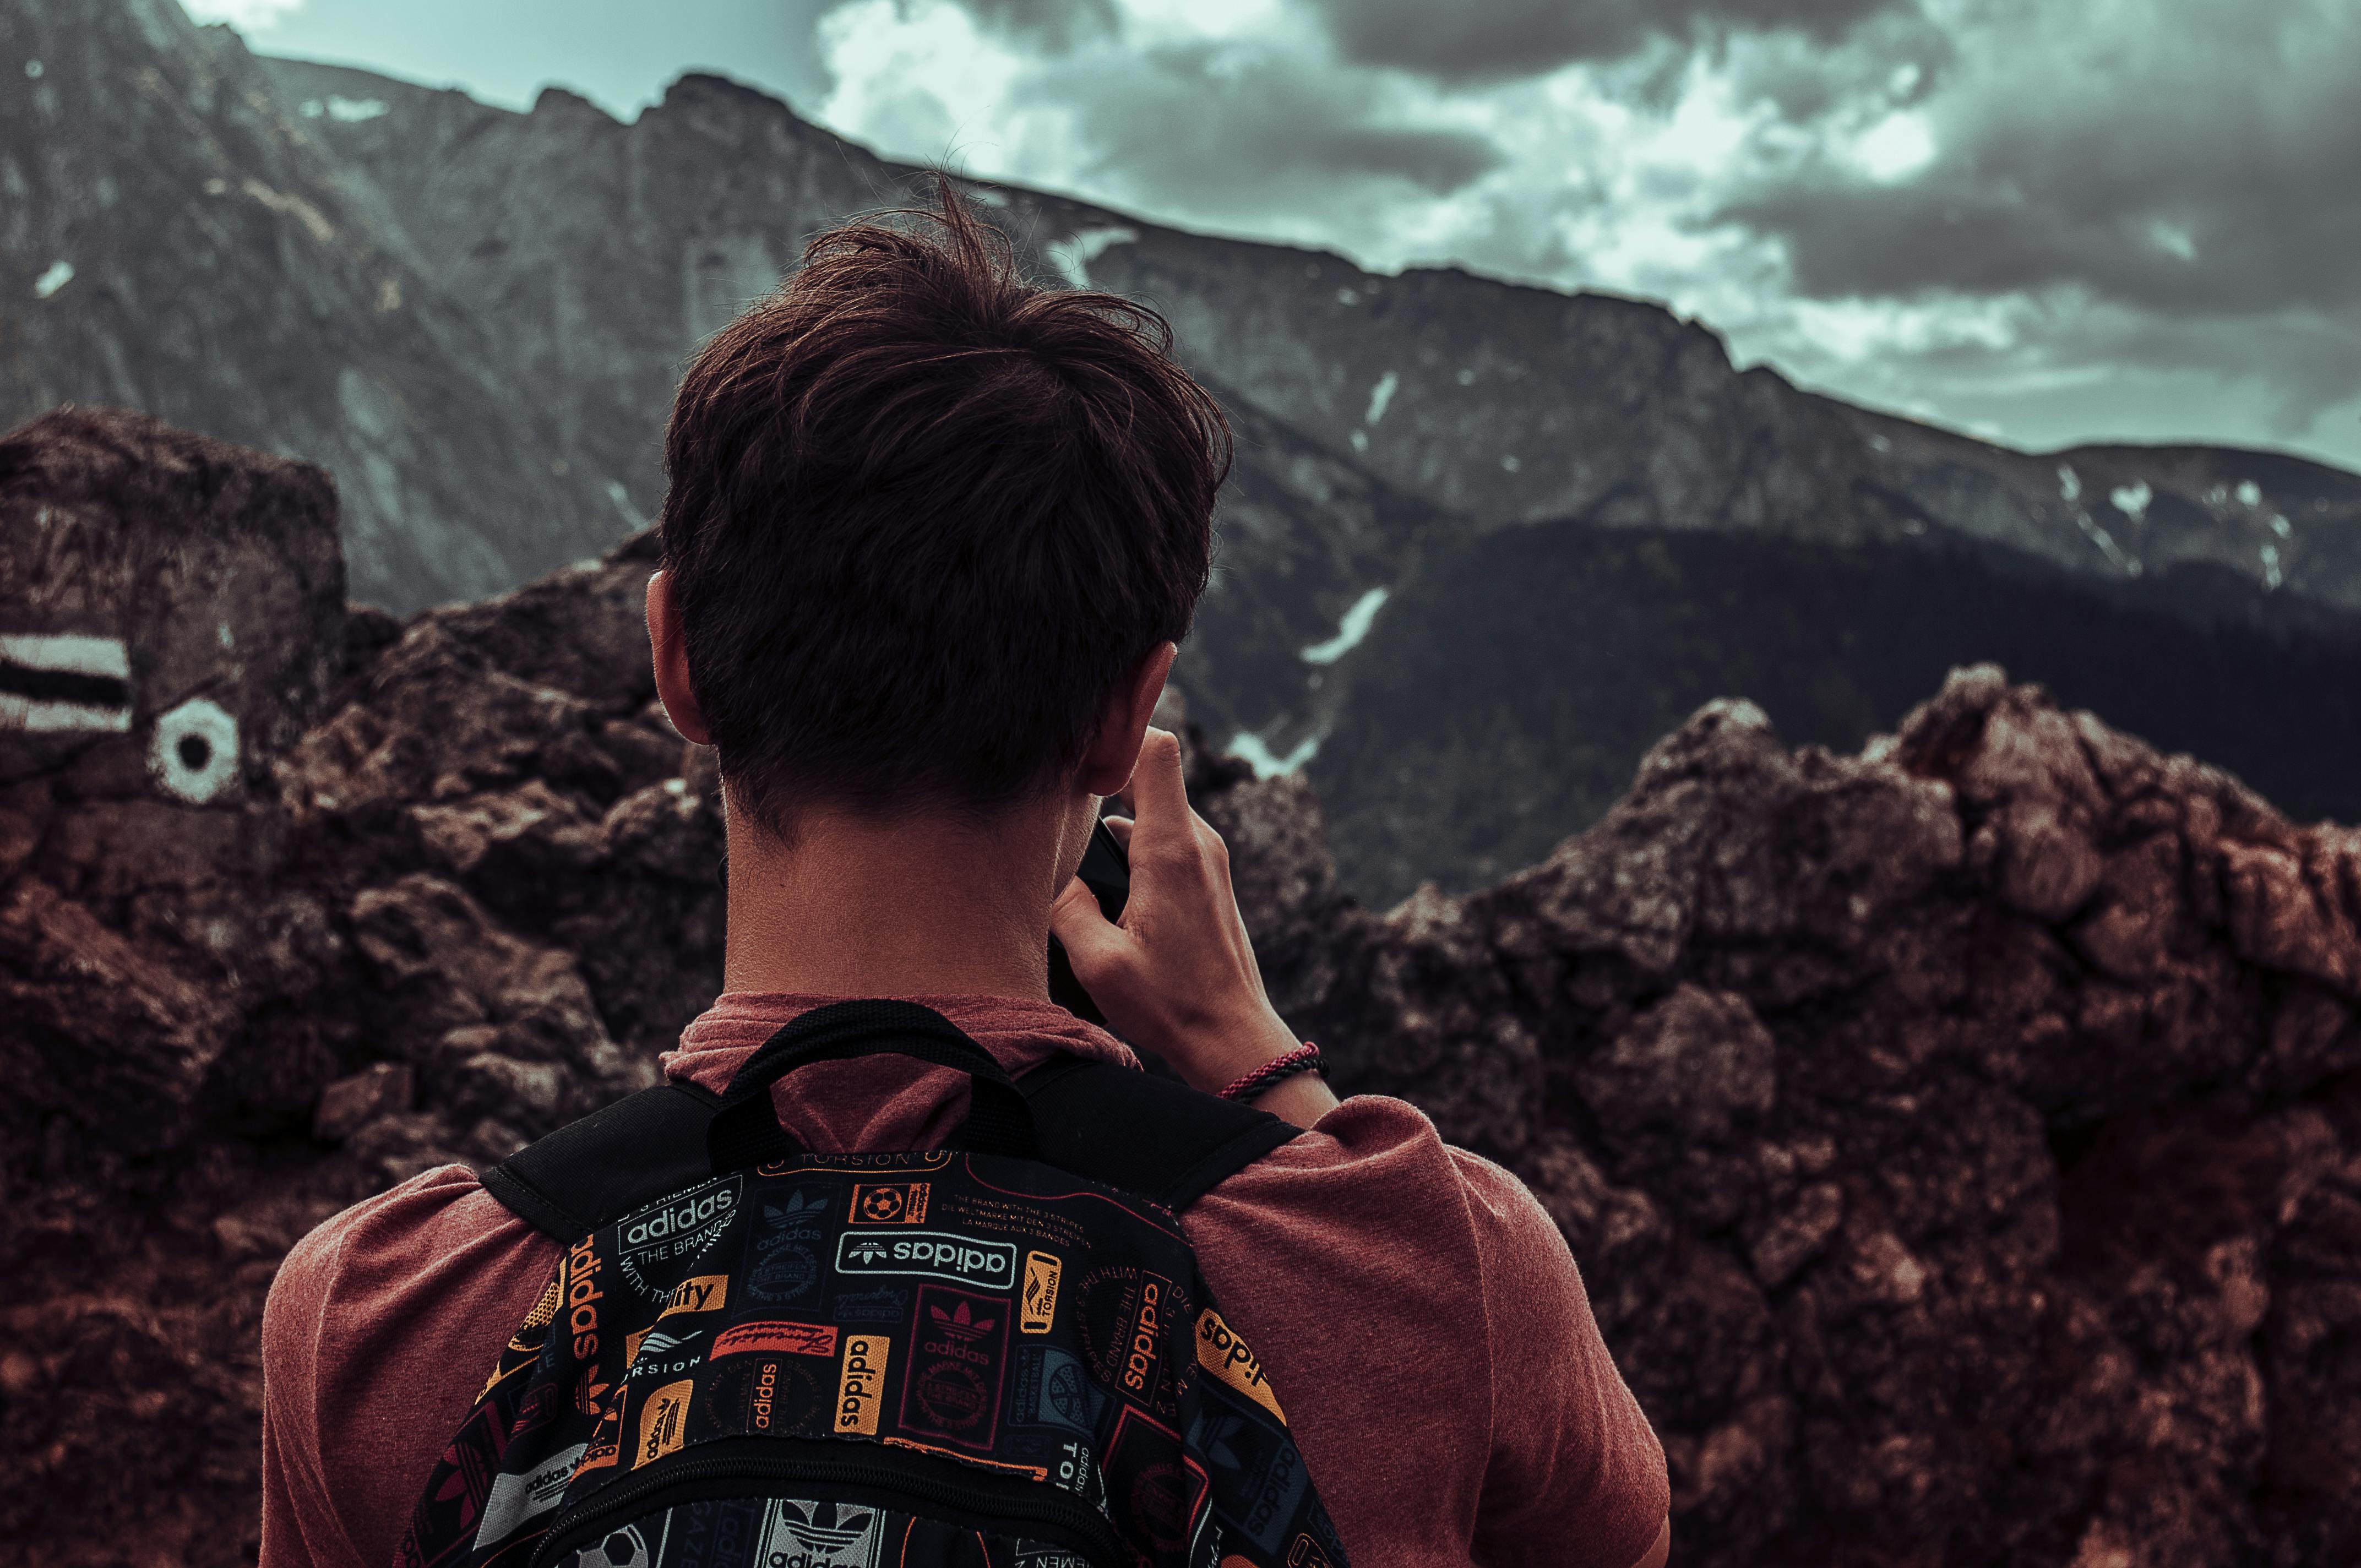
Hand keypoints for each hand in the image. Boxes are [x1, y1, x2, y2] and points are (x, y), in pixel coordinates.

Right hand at [1051, 729, 1338, 1127]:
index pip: (1156, 749)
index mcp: (1171, 850)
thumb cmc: (1171, 1005)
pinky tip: (1107, 869)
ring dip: (1119, 810)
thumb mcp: (1099, 963)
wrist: (1234, 1039)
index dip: (1117, 730)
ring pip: (1157, 805)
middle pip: (1151, 770)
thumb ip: (1067, 907)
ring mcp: (1209, 859)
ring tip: (1074, 831)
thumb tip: (1053, 875)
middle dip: (1105, 773)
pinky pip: (1168, 835)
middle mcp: (1197, 843)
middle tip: (1058, 791)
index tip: (1077, 745)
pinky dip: (1136, 838)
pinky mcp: (1209, 879)